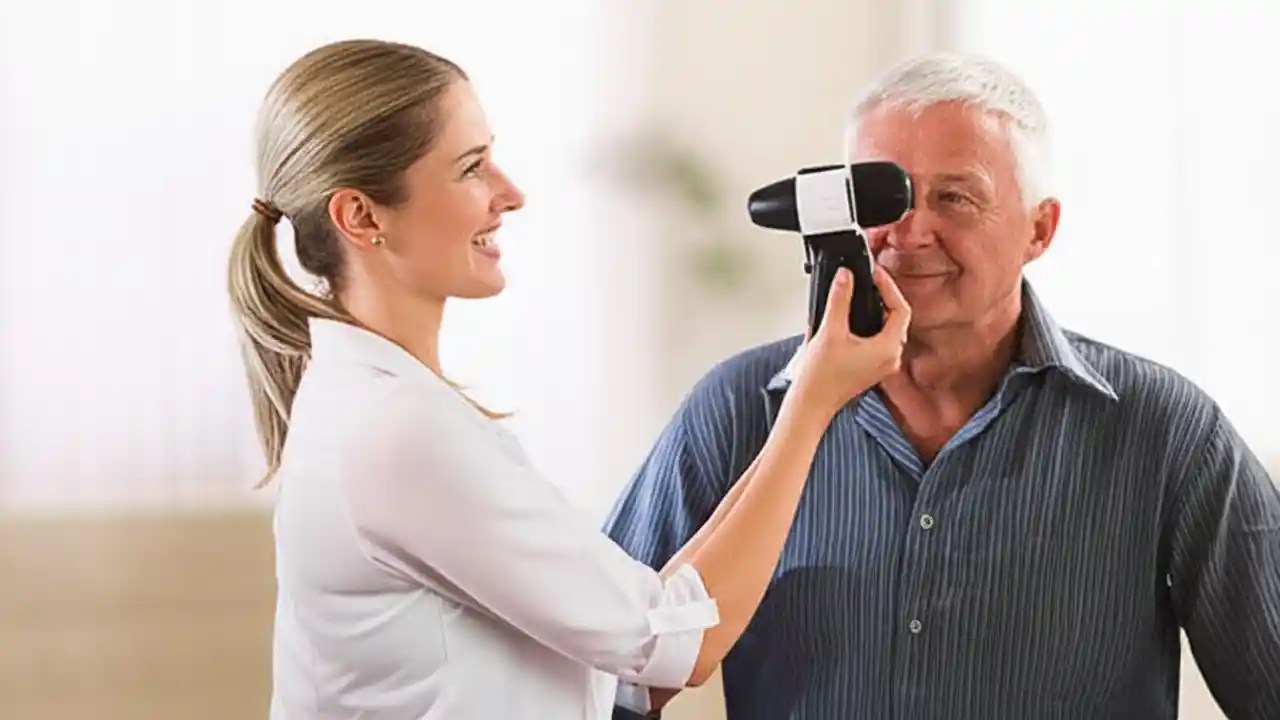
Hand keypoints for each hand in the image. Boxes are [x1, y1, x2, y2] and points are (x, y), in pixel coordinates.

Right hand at [787, 265, 909, 415]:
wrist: (811, 403)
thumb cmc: (820, 378)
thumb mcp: (829, 331)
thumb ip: (839, 299)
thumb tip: (845, 277)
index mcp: (887, 349)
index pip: (901, 309)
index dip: (889, 287)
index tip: (876, 274)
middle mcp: (890, 358)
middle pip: (897, 318)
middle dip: (885, 296)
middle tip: (871, 280)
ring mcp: (882, 364)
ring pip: (889, 328)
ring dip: (879, 310)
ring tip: (865, 293)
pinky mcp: (872, 367)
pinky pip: (880, 339)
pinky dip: (873, 324)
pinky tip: (857, 316)